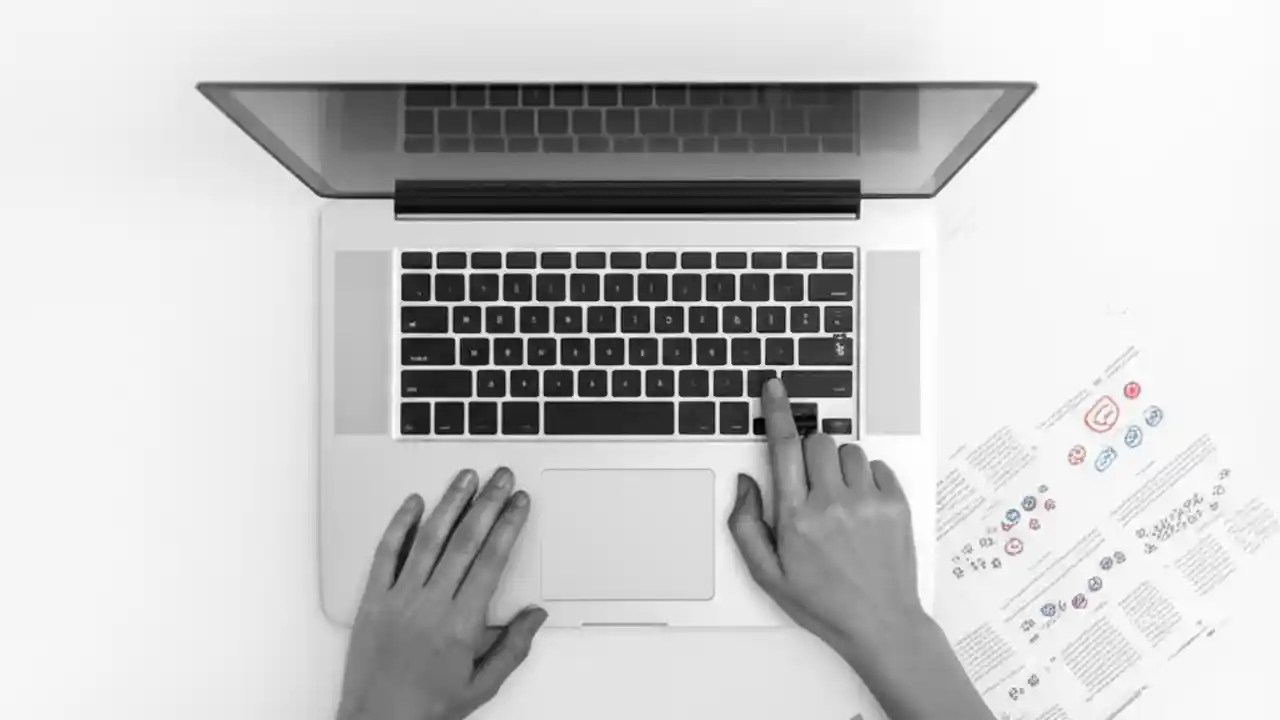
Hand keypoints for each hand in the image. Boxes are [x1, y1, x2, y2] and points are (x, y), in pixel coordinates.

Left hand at [337, 468, 545, 719]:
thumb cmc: (426, 710)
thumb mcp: (482, 685)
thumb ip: (513, 647)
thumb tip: (535, 615)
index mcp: (461, 625)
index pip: (492, 560)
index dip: (509, 525)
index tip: (520, 503)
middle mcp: (429, 606)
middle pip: (465, 541)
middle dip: (488, 503)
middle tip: (502, 477)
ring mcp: (398, 600)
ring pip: (428, 539)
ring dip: (450, 503)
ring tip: (465, 478)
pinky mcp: (371, 601)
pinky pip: (386, 553)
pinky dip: (400, 525)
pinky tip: (413, 503)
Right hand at [730, 379, 990, 719]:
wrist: (880, 623)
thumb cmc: (823, 602)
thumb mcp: (767, 574)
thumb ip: (745, 525)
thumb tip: (745, 483)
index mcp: (795, 518)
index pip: (783, 448)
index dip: (778, 411)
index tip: (775, 387)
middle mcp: (831, 504)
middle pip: (817, 442)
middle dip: (810, 455)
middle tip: (812, 486)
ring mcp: (868, 503)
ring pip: (849, 450)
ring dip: (839, 466)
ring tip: (839, 500)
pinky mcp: (896, 505)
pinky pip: (877, 466)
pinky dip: (866, 478)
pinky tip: (861, 508)